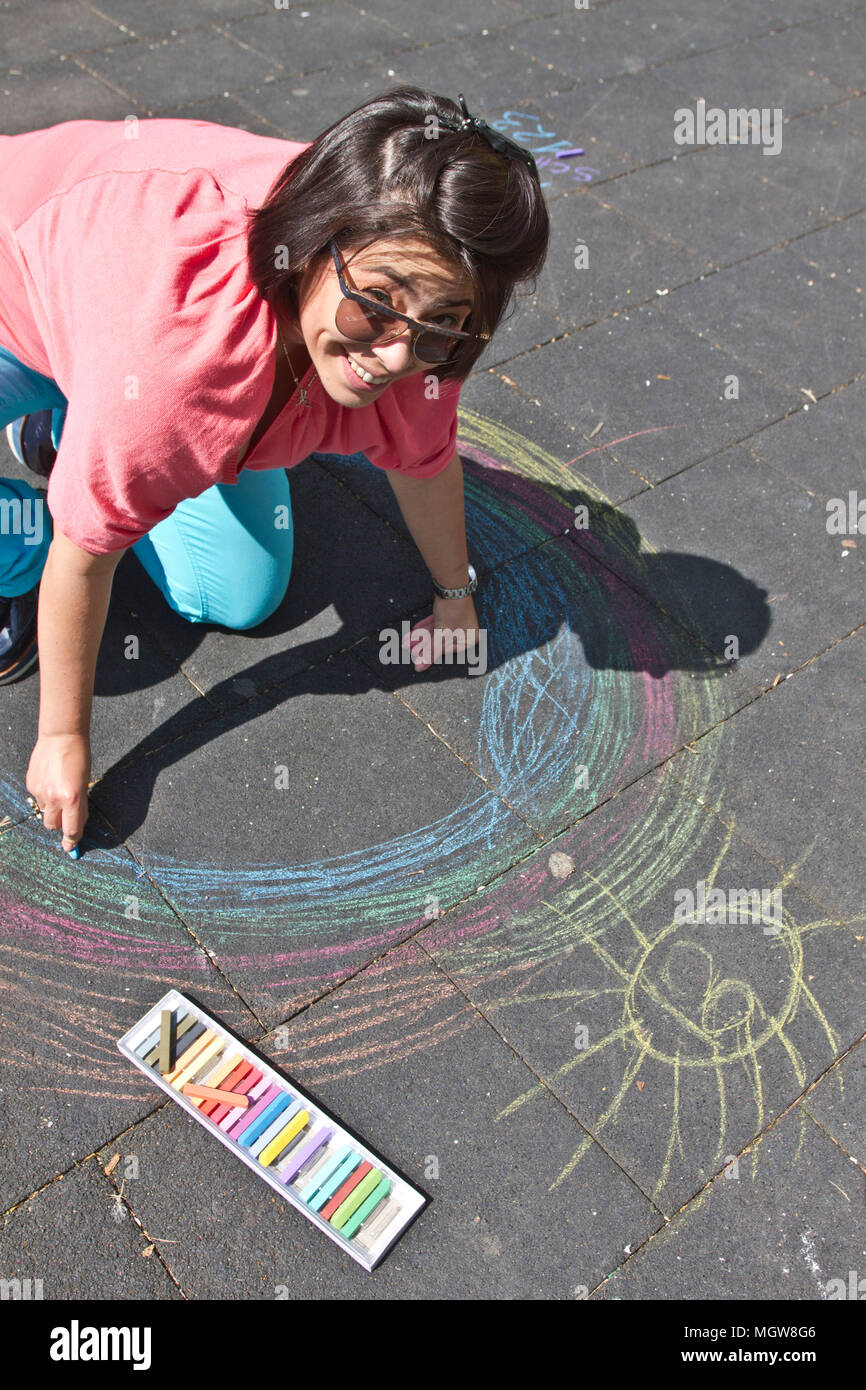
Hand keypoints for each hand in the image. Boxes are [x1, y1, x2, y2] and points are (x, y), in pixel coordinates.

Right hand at [25, 732, 90, 852]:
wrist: (61, 736)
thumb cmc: (79, 757)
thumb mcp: (85, 784)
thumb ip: (80, 806)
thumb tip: (75, 826)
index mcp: (72, 798)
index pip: (72, 829)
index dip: (72, 840)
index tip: (70, 847)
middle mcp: (54, 798)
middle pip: (53, 826)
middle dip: (59, 824)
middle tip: (65, 815)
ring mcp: (40, 791)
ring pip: (44, 812)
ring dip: (51, 808)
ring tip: (59, 789)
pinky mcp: (31, 784)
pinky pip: (37, 798)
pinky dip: (44, 795)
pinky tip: (50, 780)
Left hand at [403, 594, 482, 672]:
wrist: (452, 587)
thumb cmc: (452, 612)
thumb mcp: (440, 635)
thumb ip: (430, 652)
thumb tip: (420, 667)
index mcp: (470, 639)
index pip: (447, 651)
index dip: (431, 653)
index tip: (417, 657)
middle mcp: (466, 631)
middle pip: (440, 642)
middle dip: (422, 645)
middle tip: (409, 648)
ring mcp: (457, 621)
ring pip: (437, 632)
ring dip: (421, 637)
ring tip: (407, 641)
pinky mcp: (449, 613)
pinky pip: (437, 624)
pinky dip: (425, 627)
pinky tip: (414, 631)